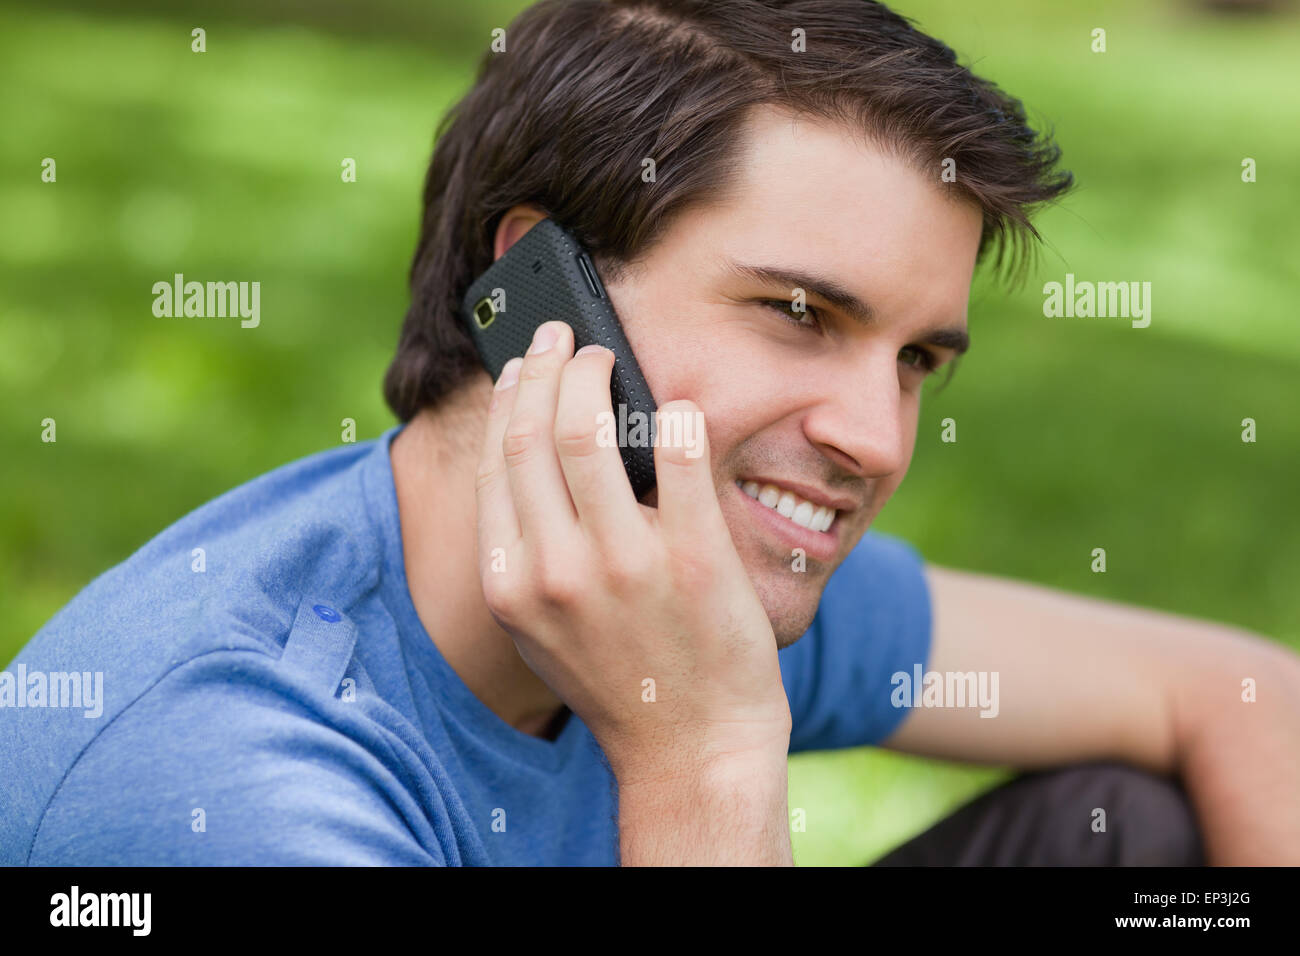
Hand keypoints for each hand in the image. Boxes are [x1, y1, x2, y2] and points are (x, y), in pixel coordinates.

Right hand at [474, 320, 791, 781]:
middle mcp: (556, 571)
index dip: (510, 399)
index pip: (498, 462)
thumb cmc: (620, 681)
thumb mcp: (544, 627)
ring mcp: (625, 564)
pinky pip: (679, 456)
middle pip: (535, 434)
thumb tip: (539, 452)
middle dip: (545, 368)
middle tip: (563, 339)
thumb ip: (530, 552)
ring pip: (589, 432)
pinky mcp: (693, 558)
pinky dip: (675, 417)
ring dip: (594, 376)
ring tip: (605, 361)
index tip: (521, 366)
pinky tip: (675, 406)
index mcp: (512, 584)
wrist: (691, 748)